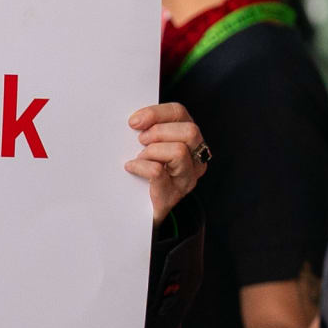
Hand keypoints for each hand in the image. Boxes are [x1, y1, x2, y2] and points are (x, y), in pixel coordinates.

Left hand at [128, 102, 206, 219]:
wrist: (142, 214)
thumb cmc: (146, 176)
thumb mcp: (150, 147)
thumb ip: (149, 131)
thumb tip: (135, 121)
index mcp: (190, 140)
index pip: (180, 113)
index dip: (157, 113)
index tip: (135, 121)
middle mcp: (195, 159)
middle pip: (189, 131)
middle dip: (159, 132)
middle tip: (141, 141)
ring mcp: (186, 179)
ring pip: (179, 151)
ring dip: (153, 151)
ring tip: (140, 157)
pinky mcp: (171, 195)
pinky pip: (158, 172)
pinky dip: (141, 166)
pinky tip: (132, 167)